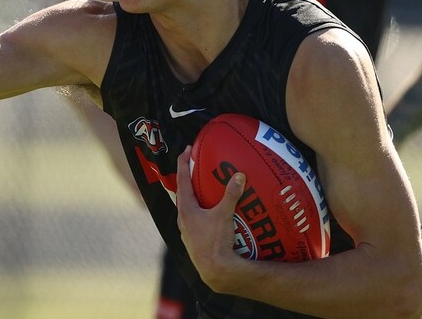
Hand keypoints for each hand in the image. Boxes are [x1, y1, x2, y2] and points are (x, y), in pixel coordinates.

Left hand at [175, 146, 244, 291]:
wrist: (215, 270)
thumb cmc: (216, 242)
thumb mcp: (224, 215)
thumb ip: (231, 195)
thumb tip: (239, 175)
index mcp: (186, 210)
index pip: (181, 181)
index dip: (183, 164)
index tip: (186, 150)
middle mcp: (183, 220)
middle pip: (183, 194)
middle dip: (188, 180)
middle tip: (195, 167)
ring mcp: (187, 232)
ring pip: (188, 209)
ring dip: (195, 198)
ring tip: (204, 189)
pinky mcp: (194, 241)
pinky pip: (196, 221)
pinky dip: (201, 212)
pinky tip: (211, 215)